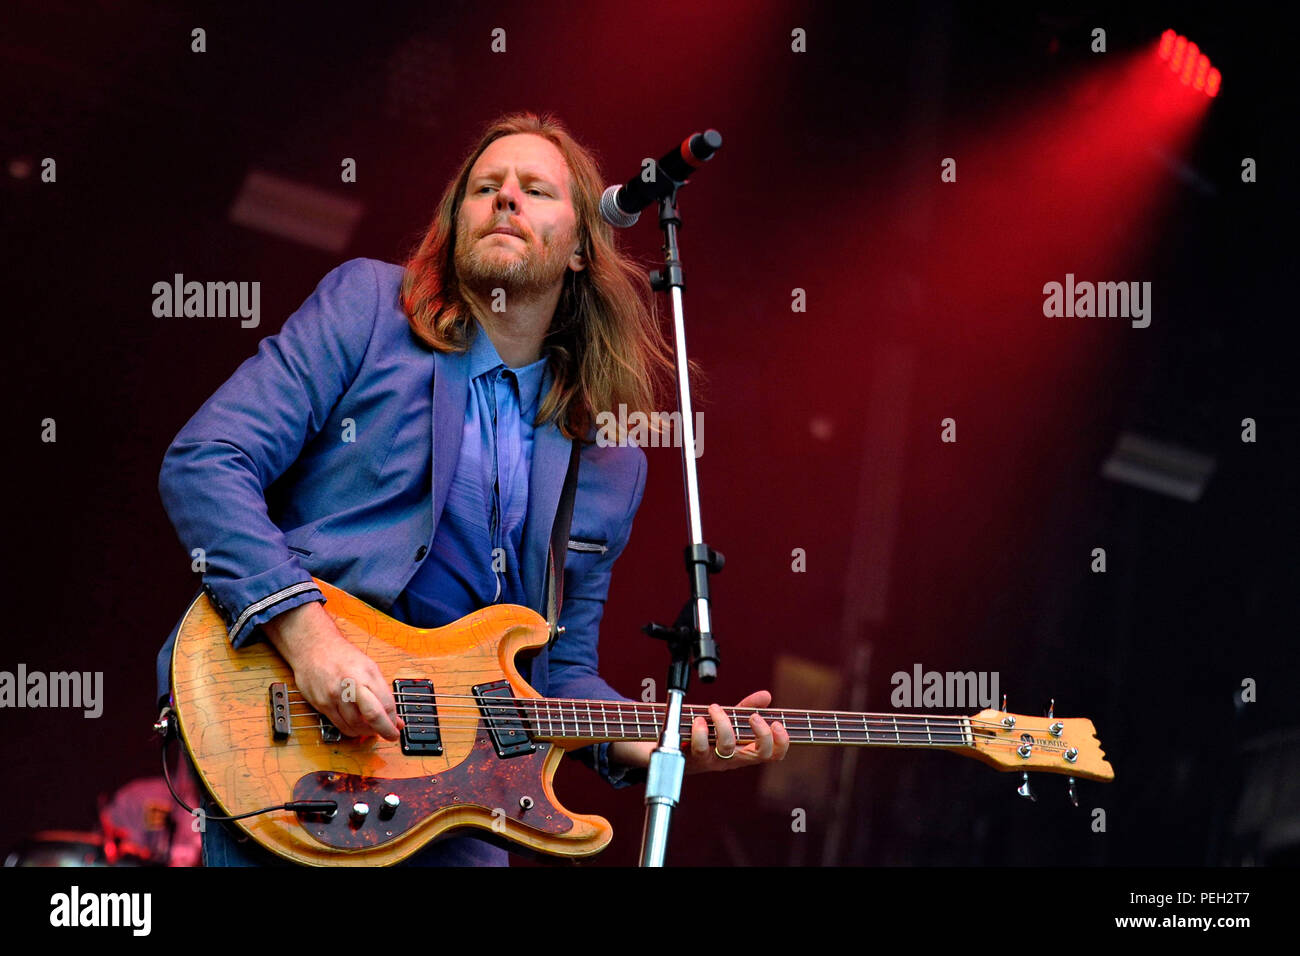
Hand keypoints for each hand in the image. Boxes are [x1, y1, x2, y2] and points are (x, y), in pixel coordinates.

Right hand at [263, 602, 403, 740]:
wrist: (314, 647)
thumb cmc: (342, 656)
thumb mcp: (368, 667)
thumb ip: (381, 691)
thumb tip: (393, 716)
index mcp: (367, 673)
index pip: (386, 703)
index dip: (393, 719)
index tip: (397, 726)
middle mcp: (351, 684)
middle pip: (373, 715)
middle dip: (385, 730)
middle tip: (390, 736)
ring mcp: (335, 695)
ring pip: (355, 725)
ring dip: (366, 732)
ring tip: (371, 729)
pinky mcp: (322, 704)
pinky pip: (340, 725)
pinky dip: (351, 730)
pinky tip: (356, 727)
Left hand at [687, 690, 789, 773]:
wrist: (677, 751)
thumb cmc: (708, 735)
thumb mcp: (730, 720)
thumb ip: (749, 707)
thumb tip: (767, 695)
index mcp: (746, 750)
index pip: (774, 754)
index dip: (782, 742)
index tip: (777, 724)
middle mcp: (735, 758)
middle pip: (760, 755)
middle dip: (762, 734)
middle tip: (753, 716)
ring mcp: (716, 760)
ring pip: (728, 747)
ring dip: (723, 722)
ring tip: (714, 708)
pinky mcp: (697, 758)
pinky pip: (702, 748)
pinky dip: (701, 732)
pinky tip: (699, 720)